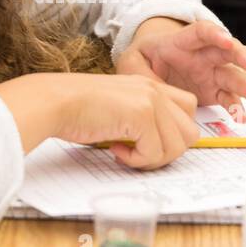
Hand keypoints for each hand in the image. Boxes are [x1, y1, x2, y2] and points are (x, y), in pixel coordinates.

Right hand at [0, 72, 200, 168]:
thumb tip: (161, 148)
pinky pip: (155, 153)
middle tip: (140, 153)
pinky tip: (115, 150)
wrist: (54, 102)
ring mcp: (151, 101)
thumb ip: (142, 119)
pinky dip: (136, 161)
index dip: (174, 133)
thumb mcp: (118, 108)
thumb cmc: (77, 109)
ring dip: (152, 159)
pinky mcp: (141, 115)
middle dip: (168, 151)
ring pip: (177, 147)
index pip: (188, 110)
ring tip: (126, 153)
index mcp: (150, 85)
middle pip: (190, 132)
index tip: (148, 143)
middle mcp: (155, 90)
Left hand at [115, 18, 245, 123]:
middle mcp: (203, 56)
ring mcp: (211, 74)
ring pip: (232, 76)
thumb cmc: (143, 59)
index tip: (226, 41)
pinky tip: (241, 117)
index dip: (216, 35)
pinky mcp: (213, 92)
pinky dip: (236, 108)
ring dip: (245, 86)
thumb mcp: (131, 60)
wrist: (149, 67)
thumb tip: (154, 88)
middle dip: (242, 57)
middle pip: (227, 52)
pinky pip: (228, 99)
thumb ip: (139, 70)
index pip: (202, 32)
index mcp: (184, 42)